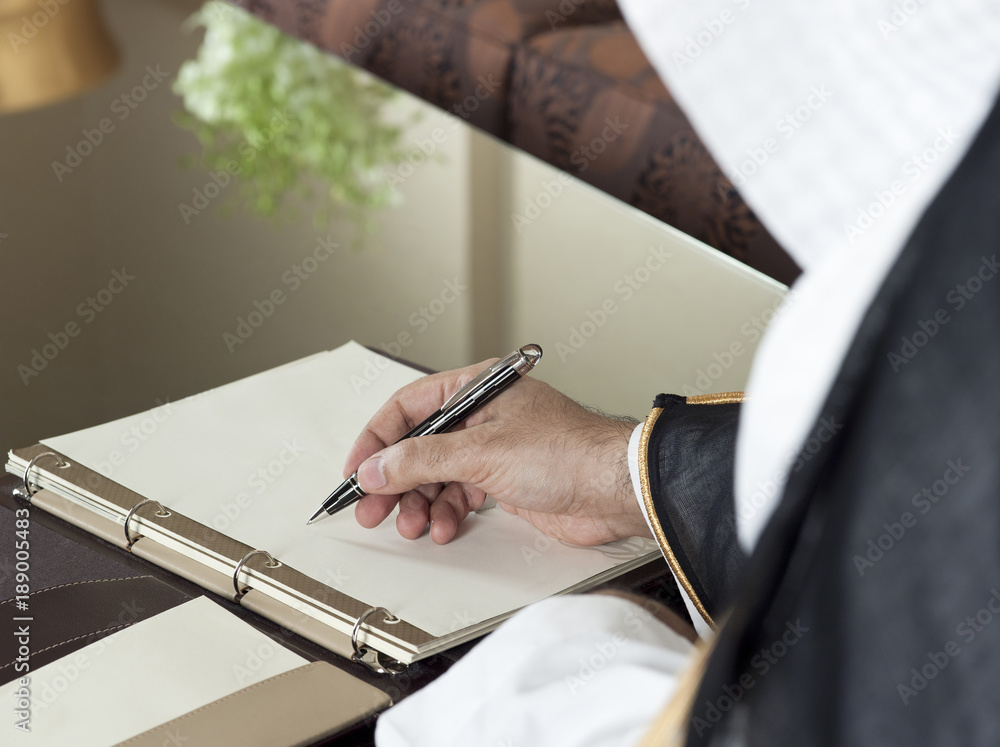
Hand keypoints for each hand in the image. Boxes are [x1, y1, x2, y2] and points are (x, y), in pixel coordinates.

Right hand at [343, 359, 652, 544]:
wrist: (615, 489)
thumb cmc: (567, 452)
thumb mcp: (482, 452)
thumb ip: (422, 460)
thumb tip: (377, 468)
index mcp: (476, 389)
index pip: (409, 408)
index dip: (377, 439)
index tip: (357, 470)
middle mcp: (481, 416)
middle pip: (418, 446)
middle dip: (394, 480)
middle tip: (372, 510)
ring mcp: (492, 449)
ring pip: (437, 475)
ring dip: (420, 503)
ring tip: (412, 526)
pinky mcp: (504, 480)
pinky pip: (460, 495)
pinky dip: (447, 513)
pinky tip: (445, 528)